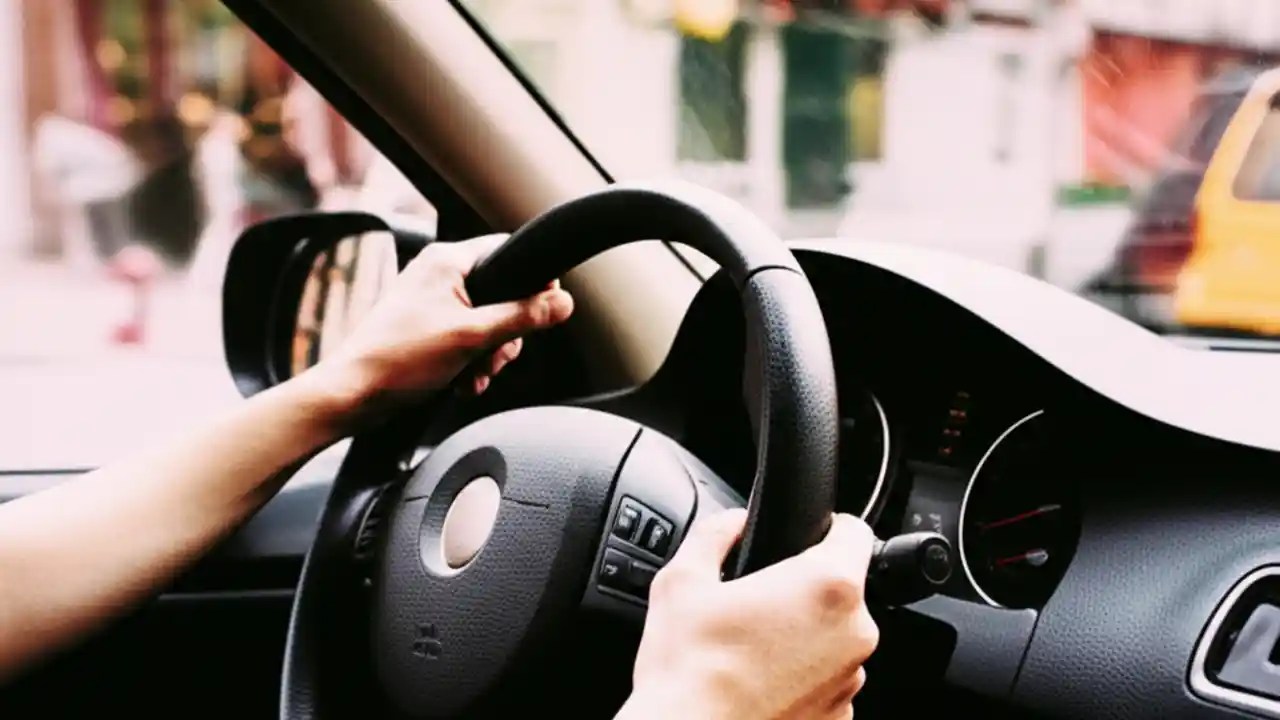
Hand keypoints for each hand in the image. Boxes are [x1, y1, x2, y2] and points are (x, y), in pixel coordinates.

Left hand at [309, 233, 573, 425]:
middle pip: (504, 294)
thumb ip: (523, 317)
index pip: (509, 251)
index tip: (541, 312)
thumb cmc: (399, 359)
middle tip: (495, 354)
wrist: (354, 395)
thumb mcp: (473, 337)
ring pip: (488, 323)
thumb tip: (563, 302)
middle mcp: (439, 275)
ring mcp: (432, 303)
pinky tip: (464, 382)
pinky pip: (468, 340)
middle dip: (506, 334)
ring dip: (490, 354)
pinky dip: (472, 363)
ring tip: (474, 374)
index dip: (532, 283)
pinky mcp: (428, 329)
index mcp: (447, 262)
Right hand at [620, 510, 878, 719]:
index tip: (807, 536)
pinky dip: (801, 677)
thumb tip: (732, 523)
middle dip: (804, 590)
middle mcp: (853, 633)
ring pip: (834, 638)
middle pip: (841, 590)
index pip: (854, 532)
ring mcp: (850, 681)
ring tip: (750, 648)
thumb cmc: (689, 668)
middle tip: (756, 602)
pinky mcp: (839, 717)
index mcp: (827, 586)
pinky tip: (759, 681)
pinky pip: (826, 681)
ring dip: (805, 636)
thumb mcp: (682, 581)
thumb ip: (714, 534)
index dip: (828, 528)